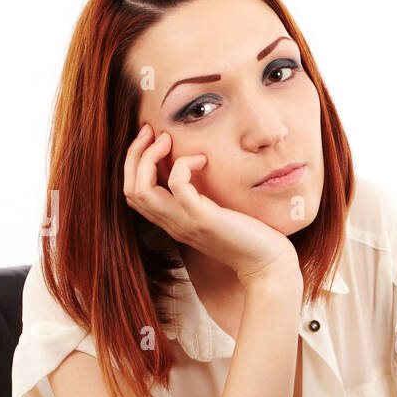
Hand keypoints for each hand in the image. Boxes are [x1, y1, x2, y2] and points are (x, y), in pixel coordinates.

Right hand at [123, 123, 300, 285]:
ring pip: (141, 189)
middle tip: (152, 131)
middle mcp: (172, 224)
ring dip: (148, 157)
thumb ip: (199, 197)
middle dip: (134, 154)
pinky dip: (182, 164)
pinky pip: (177, 186)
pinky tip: (201, 159)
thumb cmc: (248, 237)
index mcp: (172, 222)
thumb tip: (195, 166)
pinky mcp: (203, 219)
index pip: (133, 194)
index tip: (151, 140)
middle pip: (130, 190)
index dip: (134, 164)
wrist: (266, 264)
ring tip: (167, 140)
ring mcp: (185, 223)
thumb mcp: (215, 214)